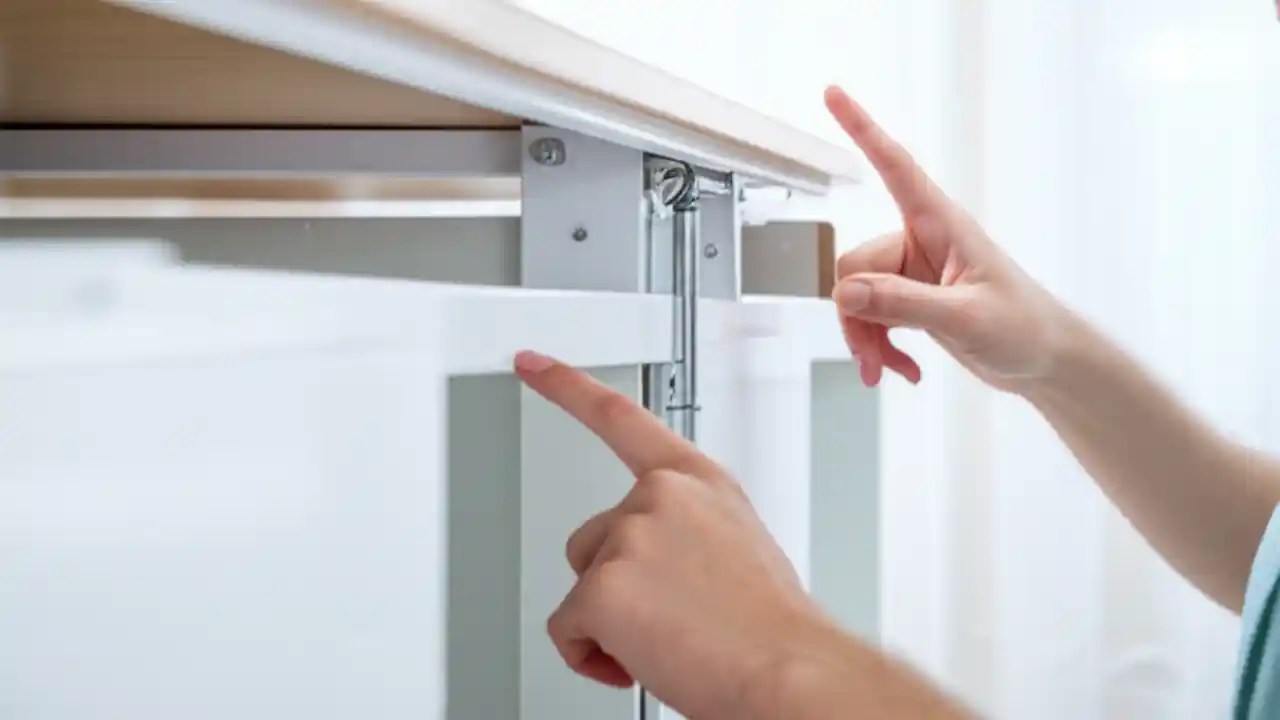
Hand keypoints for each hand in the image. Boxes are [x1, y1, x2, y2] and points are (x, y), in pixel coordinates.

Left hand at [513, 350, 832, 719]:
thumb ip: (690, 532)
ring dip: (612, 621)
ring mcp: (629, 535)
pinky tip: (645, 660)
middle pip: (592, 539)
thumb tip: (664, 568)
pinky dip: (593, 657)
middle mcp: (660, 496)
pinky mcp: (603, 586)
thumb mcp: (740, 548)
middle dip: (618, 583)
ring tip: (674, 639)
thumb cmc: (775, 630)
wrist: (792, 673)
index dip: (567, 386)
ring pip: (582, 587)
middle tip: (677, 616)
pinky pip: (568, 632)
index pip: (621, 416)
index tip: (531, 362)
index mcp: (698, 482)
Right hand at [824, 86, 1065, 392]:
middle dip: (857, 316)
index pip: (893, 165)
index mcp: (941, 224)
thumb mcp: (965, 317)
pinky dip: (877, 345)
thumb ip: (904, 303)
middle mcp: (922, 241)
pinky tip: (900, 368)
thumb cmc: (1025, 327)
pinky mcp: (910, 299)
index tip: (832, 93)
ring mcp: (914, 272)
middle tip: (876, 356)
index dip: (861, 127)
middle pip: (855, 266)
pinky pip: (869, 315)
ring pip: (856, 297)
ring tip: (888, 369)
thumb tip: (847, 292)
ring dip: (865, 337)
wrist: (1046, 362)